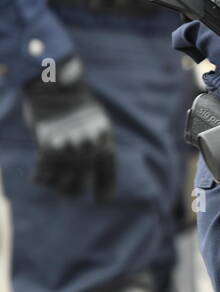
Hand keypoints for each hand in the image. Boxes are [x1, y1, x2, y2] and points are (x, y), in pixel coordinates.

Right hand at [21, 55, 115, 200]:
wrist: (55, 90)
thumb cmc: (76, 105)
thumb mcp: (97, 123)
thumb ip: (97, 144)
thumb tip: (94, 165)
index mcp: (104, 144)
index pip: (108, 175)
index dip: (105, 190)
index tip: (102, 201)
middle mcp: (88, 152)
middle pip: (81, 187)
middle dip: (74, 190)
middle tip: (69, 190)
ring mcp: (68, 152)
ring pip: (61, 185)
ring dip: (56, 186)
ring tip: (54, 182)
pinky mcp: (47, 150)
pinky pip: (43, 176)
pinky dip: (40, 179)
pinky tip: (39, 178)